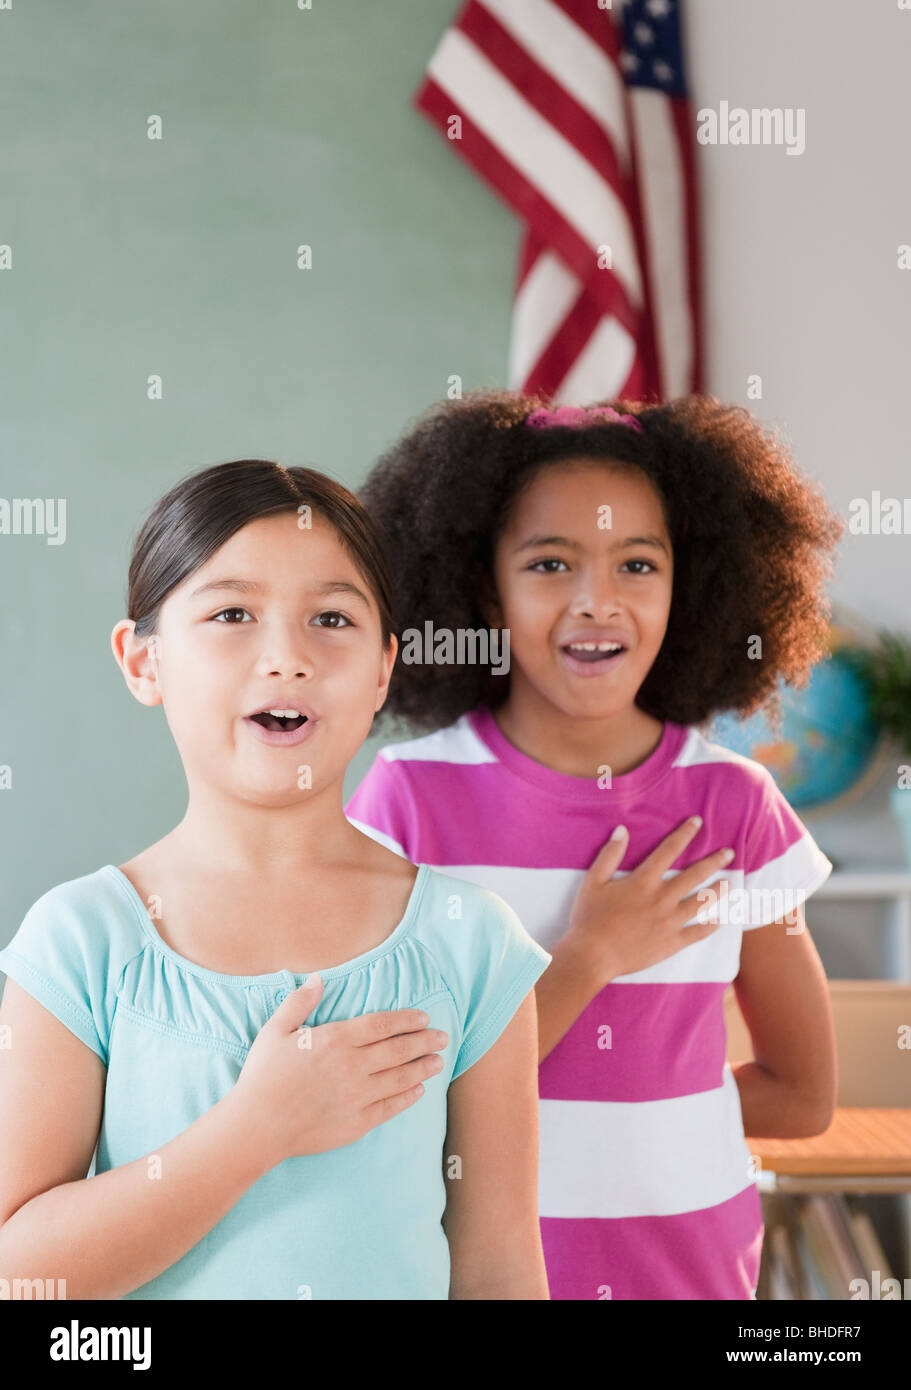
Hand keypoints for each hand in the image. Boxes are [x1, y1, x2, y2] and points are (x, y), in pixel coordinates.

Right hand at [228, 975, 448, 1165]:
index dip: (406, 1020)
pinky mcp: (357, 1123)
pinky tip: (419, 1090)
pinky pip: (390, 1107)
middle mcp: (352, 1066)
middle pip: (398, 1050)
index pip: (381, 1025)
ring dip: (423, 1067)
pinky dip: (408, 1097)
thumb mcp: (275, 1031)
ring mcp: (357, 1096)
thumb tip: (319, 979)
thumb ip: (299, 1003)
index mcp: (335, 1040)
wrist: (257, 1126)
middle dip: (424, 1041)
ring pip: (400, 1078)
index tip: (423, 1018)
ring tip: (438, 1061)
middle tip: (443, 1037)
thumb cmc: (263, 1076)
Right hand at [565, 816, 733, 984]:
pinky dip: (710, 926)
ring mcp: (670, 922)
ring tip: (729, 883)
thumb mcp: (593, 881)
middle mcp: (662, 898)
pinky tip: (719, 920)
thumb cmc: (588, 918)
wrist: (592, 956)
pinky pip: (697, 933)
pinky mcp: (672, 943)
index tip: (698, 822)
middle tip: (729, 853)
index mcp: (643, 881)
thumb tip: (622, 830)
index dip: (685, 834)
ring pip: (701, 902)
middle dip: (714, 861)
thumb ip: (609, 854)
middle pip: (694, 875)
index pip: (669, 850)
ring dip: (717, 891)